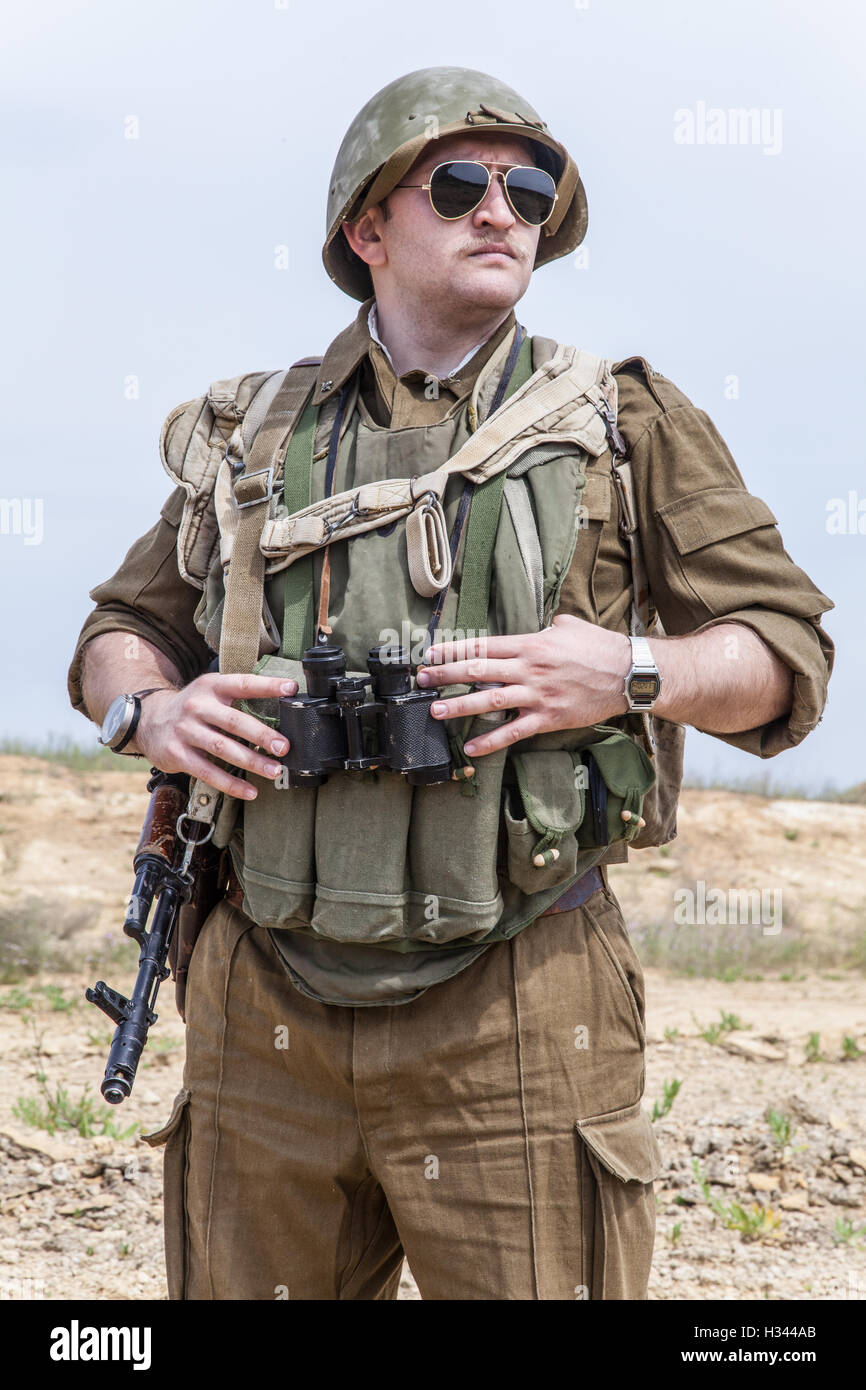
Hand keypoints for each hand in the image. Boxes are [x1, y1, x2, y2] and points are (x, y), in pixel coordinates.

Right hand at [132, 673, 298, 798]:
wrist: (149, 721)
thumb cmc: (192, 708)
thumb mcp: (211, 691)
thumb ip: (238, 694)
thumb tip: (281, 700)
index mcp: (211, 686)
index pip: (243, 683)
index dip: (267, 685)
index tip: (291, 689)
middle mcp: (197, 706)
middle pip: (234, 721)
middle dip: (262, 735)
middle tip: (284, 747)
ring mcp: (186, 731)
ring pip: (223, 748)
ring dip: (252, 762)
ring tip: (274, 770)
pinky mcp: (178, 754)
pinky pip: (208, 772)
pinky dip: (231, 784)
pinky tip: (250, 791)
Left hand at [417, 614, 630, 756]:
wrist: (628, 674)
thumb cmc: (600, 647)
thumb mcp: (569, 626)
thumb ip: (546, 627)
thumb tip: (538, 628)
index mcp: (531, 644)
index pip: (484, 646)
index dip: (455, 650)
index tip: (432, 653)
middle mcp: (529, 669)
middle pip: (478, 670)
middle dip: (446, 675)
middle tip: (422, 679)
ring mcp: (537, 695)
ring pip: (489, 700)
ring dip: (459, 706)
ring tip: (435, 711)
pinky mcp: (548, 718)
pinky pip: (514, 731)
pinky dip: (491, 741)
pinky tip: (471, 748)